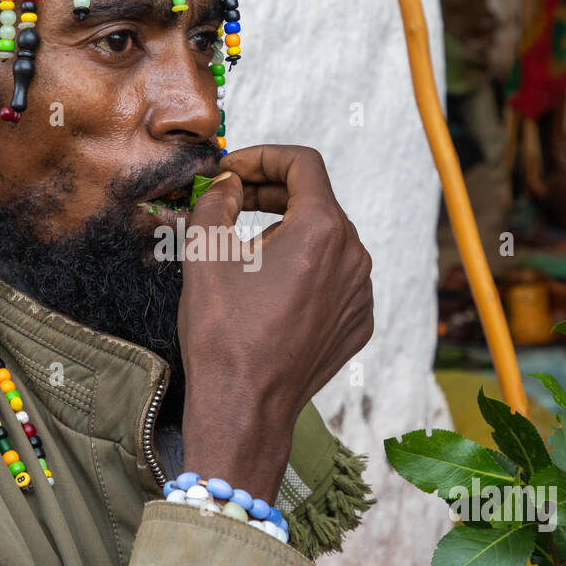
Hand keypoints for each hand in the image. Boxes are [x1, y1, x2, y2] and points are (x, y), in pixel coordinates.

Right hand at [178, 145, 372, 500]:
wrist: (245, 408)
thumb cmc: (224, 333)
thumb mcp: (205, 254)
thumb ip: (215, 201)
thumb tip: (225, 184)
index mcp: (323, 230)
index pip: (303, 164)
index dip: (263, 157)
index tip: (232, 171)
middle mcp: (354, 256)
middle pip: (316, 201)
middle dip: (271, 193)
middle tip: (230, 201)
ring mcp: (360, 293)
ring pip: (326, 241)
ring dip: (287, 233)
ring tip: (244, 253)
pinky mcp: (357, 323)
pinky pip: (333, 278)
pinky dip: (304, 271)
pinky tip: (268, 290)